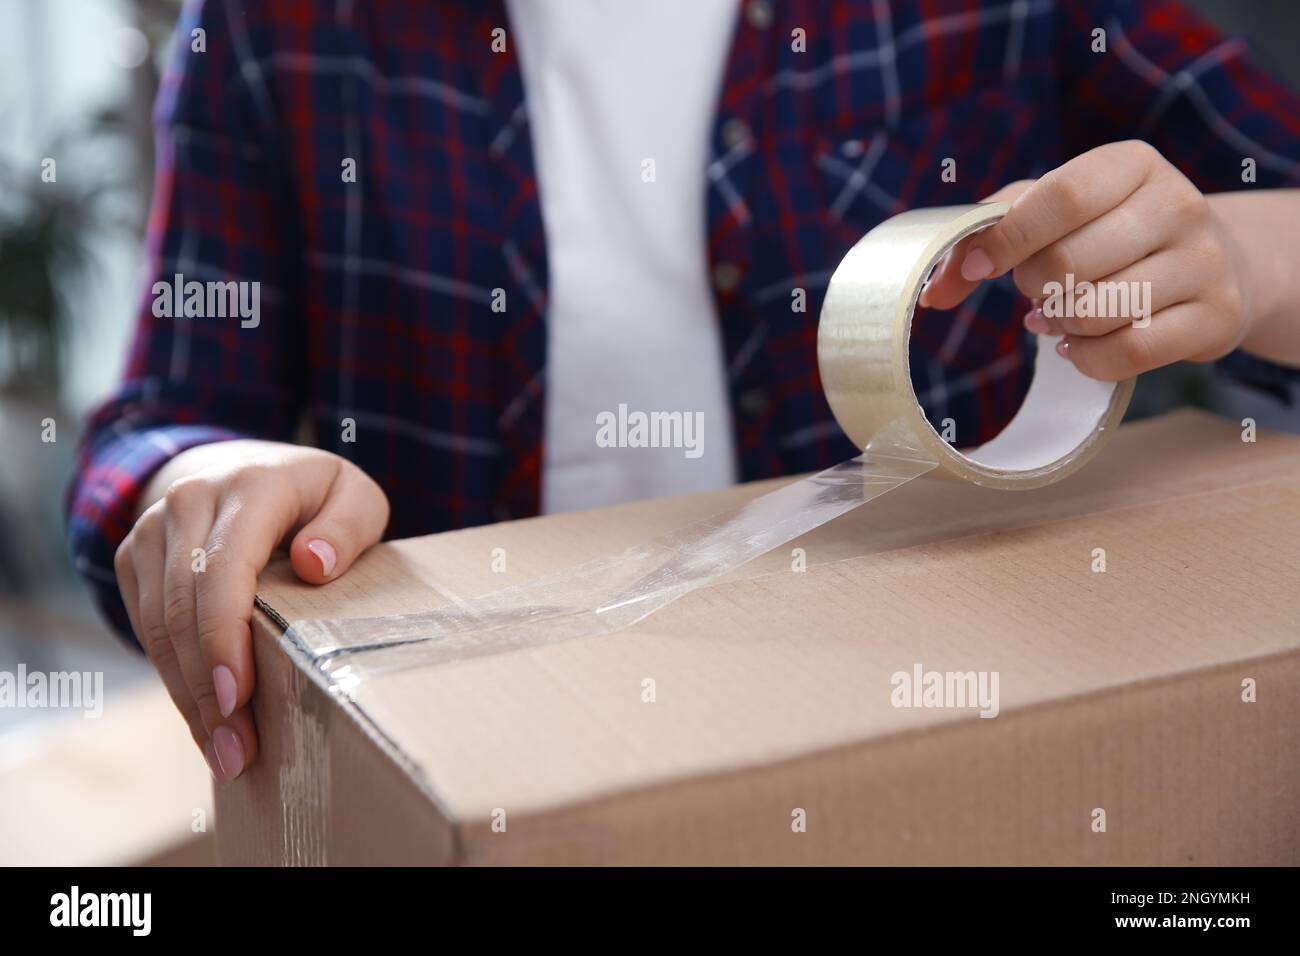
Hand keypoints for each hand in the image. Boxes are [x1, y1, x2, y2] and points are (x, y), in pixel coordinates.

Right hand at [114, 440, 388, 780]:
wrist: (244, 467)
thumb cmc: (316, 496)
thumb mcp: (355, 497)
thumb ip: (349, 527)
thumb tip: (317, 564)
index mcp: (251, 486)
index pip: (223, 569)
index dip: (223, 637)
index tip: (238, 698)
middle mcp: (190, 502)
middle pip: (184, 607)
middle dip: (207, 688)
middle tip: (238, 751)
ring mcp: (153, 530)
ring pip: (158, 625)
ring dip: (188, 697)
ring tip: (225, 754)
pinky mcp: (134, 558)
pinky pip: (146, 628)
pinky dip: (176, 679)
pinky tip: (205, 723)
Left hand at [920, 140, 1250, 379]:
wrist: (1217, 263)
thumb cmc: (1110, 233)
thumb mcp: (1052, 214)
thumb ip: (987, 234)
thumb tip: (933, 292)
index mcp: (1133, 164)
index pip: (1061, 198)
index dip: (1009, 240)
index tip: (980, 268)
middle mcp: (1179, 203)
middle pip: (1069, 263)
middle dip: (1035, 288)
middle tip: (1038, 291)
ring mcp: (1205, 260)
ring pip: (1097, 311)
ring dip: (1061, 324)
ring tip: (1064, 314)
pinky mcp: (1217, 316)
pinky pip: (1130, 351)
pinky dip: (1088, 359)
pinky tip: (1080, 347)